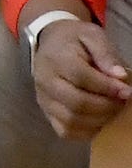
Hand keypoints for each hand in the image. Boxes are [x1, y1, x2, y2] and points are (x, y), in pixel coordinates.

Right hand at [33, 17, 131, 139]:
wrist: (50, 43)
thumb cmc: (75, 40)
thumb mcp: (92, 36)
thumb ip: (106, 54)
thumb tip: (121, 76)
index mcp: (56, 59)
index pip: (81, 77)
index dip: (107, 87)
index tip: (128, 91)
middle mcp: (45, 81)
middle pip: (76, 102)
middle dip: (106, 106)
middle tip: (122, 102)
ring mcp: (44, 99)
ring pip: (72, 120)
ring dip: (99, 119)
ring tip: (113, 109)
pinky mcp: (46, 112)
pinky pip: (65, 131)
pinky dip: (86, 131)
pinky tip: (99, 120)